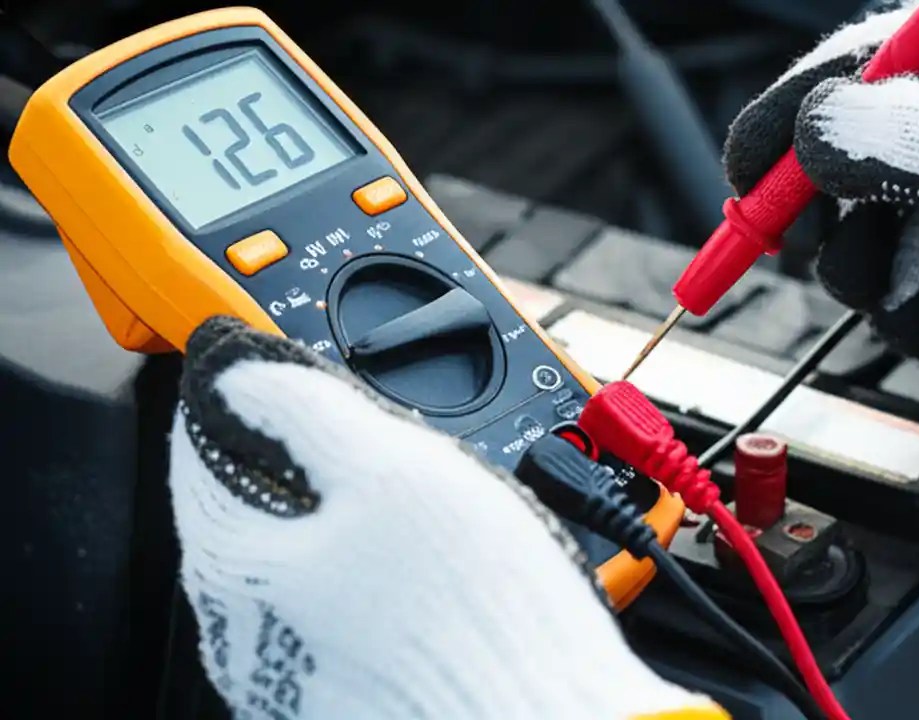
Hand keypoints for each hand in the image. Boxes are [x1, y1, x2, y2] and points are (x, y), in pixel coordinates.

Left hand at [169, 317, 717, 719]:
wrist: (540, 715)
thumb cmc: (472, 614)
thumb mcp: (394, 469)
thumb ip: (309, 409)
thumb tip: (245, 373)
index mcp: (240, 571)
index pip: (197, 466)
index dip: (225, 405)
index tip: (243, 376)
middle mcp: (254, 638)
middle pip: (248, 523)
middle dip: (283, 464)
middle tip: (325, 424)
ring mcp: (304, 679)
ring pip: (300, 574)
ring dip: (331, 523)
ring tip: (388, 491)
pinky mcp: (360, 701)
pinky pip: (346, 619)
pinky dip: (369, 578)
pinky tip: (420, 571)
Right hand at [724, 1, 918, 453]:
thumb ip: (907, 143)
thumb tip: (814, 125)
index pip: (869, 59)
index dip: (796, 111)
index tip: (749, 169)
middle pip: (854, 143)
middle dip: (836, 211)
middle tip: (823, 251)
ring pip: (868, 214)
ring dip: (874, 272)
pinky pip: (899, 264)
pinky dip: (906, 305)